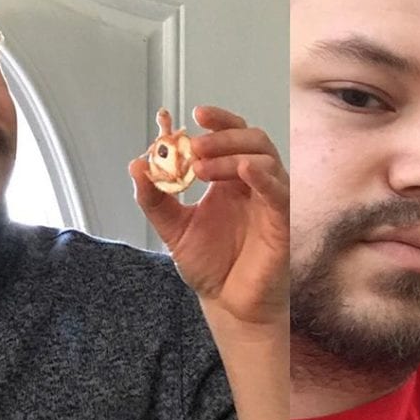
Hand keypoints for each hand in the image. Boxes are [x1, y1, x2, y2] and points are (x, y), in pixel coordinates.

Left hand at [130, 105, 287, 326]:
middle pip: (250, 139)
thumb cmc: (212, 267)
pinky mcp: (282, 221)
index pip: (229, 136)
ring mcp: (270, 200)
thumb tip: (136, 166)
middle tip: (194, 146)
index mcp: (229, 179)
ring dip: (232, 155)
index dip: (217, 120)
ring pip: (264, 158)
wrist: (229, 305)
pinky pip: (279, 191)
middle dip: (222, 136)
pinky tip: (244, 171)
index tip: (193, 114)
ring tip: (202, 168)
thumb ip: (154, 199)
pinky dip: (264, 177)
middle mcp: (253, 184)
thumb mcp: (173, 229)